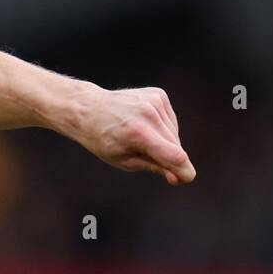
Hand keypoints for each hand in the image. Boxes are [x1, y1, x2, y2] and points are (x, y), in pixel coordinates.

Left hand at [72, 85, 195, 184]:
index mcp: (138, 133)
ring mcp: (154, 101)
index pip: (175, 156)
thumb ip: (154, 167)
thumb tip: (179, 177)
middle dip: (168, 157)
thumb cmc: (102, 139)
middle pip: (176, 147)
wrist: (88, 109)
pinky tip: (142, 124)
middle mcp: (148, 114)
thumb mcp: (123, 160)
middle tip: (143, 154)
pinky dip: (162, 127)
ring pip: (175, 133)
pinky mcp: (158, 95)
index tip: (184, 179)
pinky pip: (170, 120)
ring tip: (138, 136)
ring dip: (164, 142)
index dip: (184, 171)